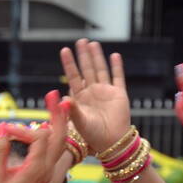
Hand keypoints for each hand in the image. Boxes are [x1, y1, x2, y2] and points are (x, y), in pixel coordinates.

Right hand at [0, 90, 69, 182]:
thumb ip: (0, 150)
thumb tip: (3, 129)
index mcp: (35, 169)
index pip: (37, 138)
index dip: (21, 130)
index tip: (4, 132)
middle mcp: (47, 169)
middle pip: (59, 136)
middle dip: (57, 114)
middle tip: (54, 95)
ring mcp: (49, 171)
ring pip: (61, 142)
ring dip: (60, 122)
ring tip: (59, 105)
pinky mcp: (46, 172)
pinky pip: (56, 149)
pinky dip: (55, 135)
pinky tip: (51, 125)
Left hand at [59, 39, 130, 153]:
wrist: (111, 141)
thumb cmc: (92, 135)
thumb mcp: (80, 122)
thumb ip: (72, 109)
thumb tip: (63, 98)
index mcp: (80, 98)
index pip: (73, 76)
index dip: (69, 64)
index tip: (64, 50)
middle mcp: (92, 92)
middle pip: (87, 69)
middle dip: (83, 55)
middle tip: (80, 41)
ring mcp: (105, 91)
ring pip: (100, 70)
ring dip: (97, 57)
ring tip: (93, 44)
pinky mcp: (119, 93)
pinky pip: (117, 77)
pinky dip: (116, 66)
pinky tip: (113, 55)